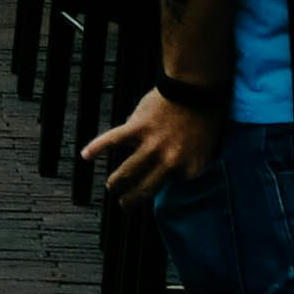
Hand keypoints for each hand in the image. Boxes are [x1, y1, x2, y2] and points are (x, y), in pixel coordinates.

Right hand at [78, 77, 225, 204]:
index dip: (169, 179)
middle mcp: (170, 161)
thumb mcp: (207, 146)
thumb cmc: (205, 115)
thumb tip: (170, 167)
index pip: (176, 184)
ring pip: (129, 171)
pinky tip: (85, 155)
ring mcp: (153, 145)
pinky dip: (98, 147)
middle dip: (133, 200)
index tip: (164, 177)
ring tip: (112, 188)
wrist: (197, 88)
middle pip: (148, 188)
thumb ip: (189, 159)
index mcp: (191, 168)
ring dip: (117, 183)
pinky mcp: (138, 128)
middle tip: (125, 206)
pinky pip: (114, 140)